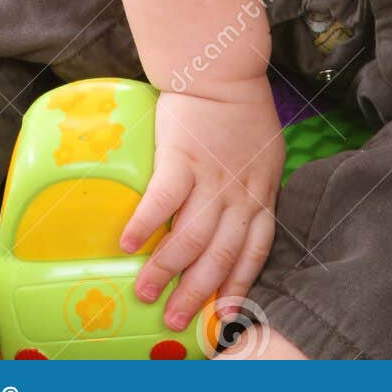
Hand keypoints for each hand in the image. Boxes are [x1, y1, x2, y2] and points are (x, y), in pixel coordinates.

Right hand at [118, 76, 286, 330]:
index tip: (223, 316)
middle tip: (174, 320)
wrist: (222, 71)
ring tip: (144, 292)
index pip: (255, 251)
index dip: (238, 286)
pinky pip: (163, 200)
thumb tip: (236, 219)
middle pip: (220, 255)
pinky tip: (127, 244)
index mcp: (260, 192)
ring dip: (165, 270)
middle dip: (196, 293)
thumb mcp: (265, 154)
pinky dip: (145, 224)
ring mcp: (211, 177)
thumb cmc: (242, 110)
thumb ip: (253, 187)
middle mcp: (239, 192)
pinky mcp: (182, 158)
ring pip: (190, 237)